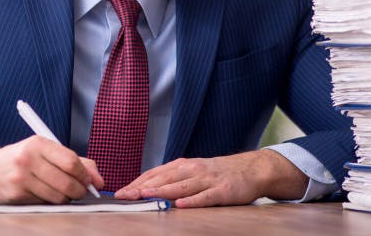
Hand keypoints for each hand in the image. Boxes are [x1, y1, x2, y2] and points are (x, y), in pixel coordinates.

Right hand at [0, 136, 103, 203]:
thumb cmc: (22, 159)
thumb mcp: (45, 151)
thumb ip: (75, 161)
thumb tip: (98, 180)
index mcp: (38, 143)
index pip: (71, 161)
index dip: (85, 175)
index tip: (91, 181)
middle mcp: (28, 159)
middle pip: (67, 181)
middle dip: (80, 190)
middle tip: (81, 191)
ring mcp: (20, 178)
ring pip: (58, 196)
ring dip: (67, 198)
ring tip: (63, 193)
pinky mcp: (16, 194)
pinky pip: (45, 203)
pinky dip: (51, 202)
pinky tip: (46, 195)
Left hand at [114, 150, 307, 207]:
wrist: (251, 169)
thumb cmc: (217, 173)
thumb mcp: (192, 171)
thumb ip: (173, 179)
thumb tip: (146, 188)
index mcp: (182, 165)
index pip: (154, 174)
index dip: (136, 183)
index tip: (120, 192)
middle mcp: (192, 169)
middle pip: (163, 179)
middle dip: (142, 187)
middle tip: (124, 196)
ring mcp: (207, 179)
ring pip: (180, 186)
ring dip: (161, 191)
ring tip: (144, 196)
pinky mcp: (222, 191)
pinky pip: (205, 197)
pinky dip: (192, 201)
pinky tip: (179, 205)